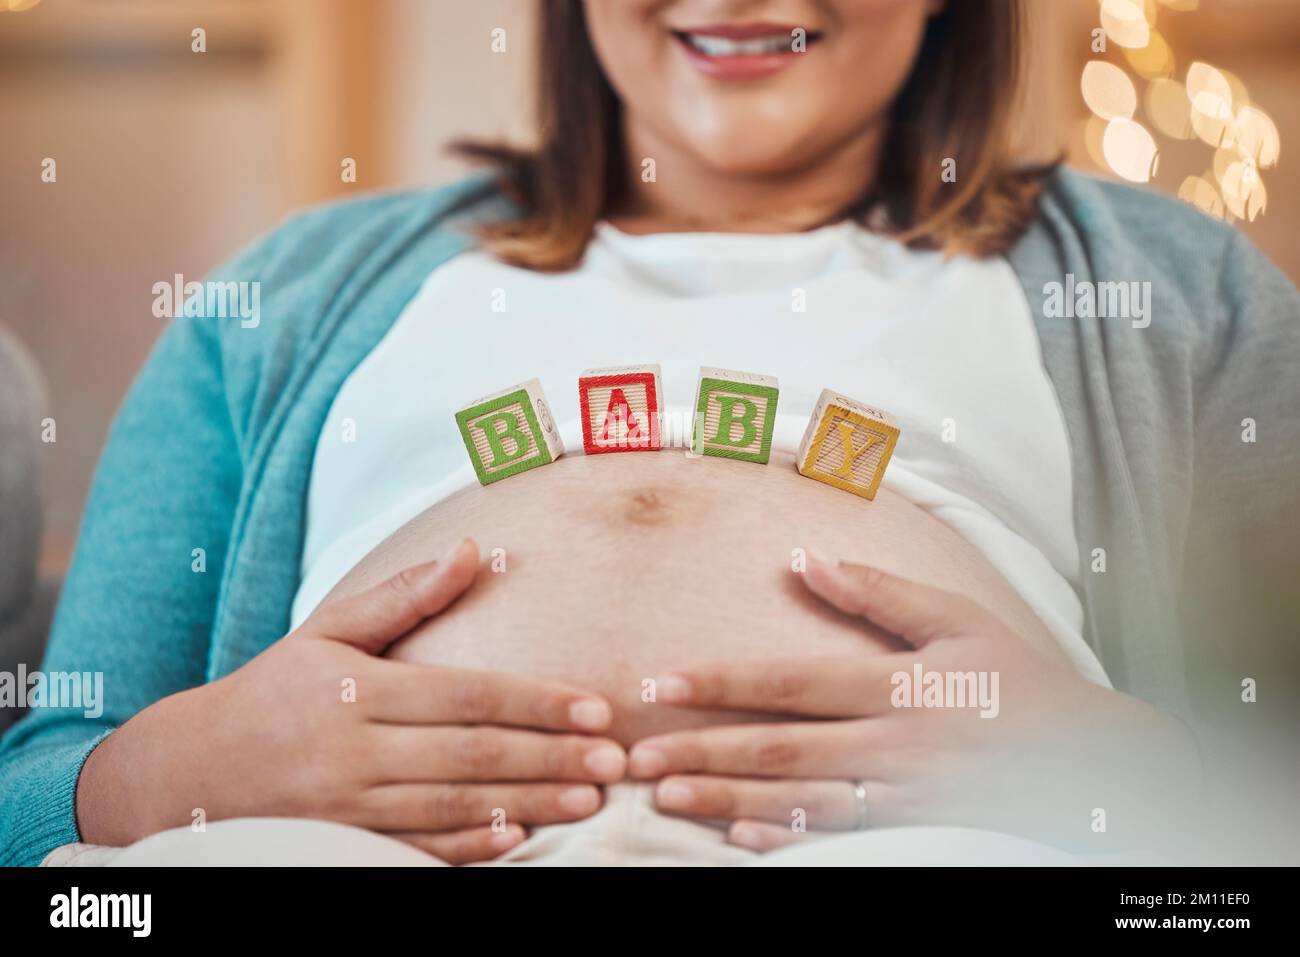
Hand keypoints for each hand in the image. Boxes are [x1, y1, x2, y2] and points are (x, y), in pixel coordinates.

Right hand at [77, 539, 626, 863]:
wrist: (189, 771)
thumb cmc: (274, 690)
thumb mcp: (329, 631)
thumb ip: (403, 596)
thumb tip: (469, 549)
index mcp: (359, 689)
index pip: (467, 695)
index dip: (535, 702)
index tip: (594, 706)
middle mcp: (355, 750)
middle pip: (472, 755)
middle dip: (550, 756)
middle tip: (614, 759)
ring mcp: (348, 806)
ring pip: (453, 807)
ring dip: (529, 804)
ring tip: (590, 800)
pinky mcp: (342, 844)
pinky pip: (415, 850)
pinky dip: (469, 848)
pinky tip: (519, 841)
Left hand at [628, 553, 1200, 853]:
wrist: (1099, 763)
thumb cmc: (1022, 680)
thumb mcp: (958, 620)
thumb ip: (879, 592)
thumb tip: (806, 559)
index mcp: (898, 684)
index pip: (790, 681)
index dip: (720, 683)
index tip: (660, 682)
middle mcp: (895, 742)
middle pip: (781, 749)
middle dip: (703, 751)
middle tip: (638, 756)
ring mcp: (905, 794)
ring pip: (801, 800)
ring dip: (728, 801)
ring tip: (667, 797)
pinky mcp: (919, 830)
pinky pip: (844, 838)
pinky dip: (791, 840)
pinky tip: (741, 840)